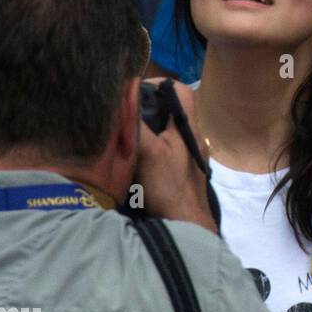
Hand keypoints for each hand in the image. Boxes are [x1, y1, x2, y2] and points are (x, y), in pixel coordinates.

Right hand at [133, 79, 215, 231]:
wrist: (183, 226)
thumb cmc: (169, 187)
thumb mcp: (149, 151)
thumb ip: (137, 124)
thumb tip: (121, 100)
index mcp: (189, 128)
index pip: (181, 91)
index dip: (159, 84)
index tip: (134, 90)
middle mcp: (191, 139)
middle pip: (169, 111)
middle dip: (145, 108)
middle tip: (121, 112)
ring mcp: (186, 158)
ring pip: (163, 133)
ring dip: (143, 130)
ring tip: (120, 132)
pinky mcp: (177, 174)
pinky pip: (160, 151)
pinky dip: (145, 149)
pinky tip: (129, 156)